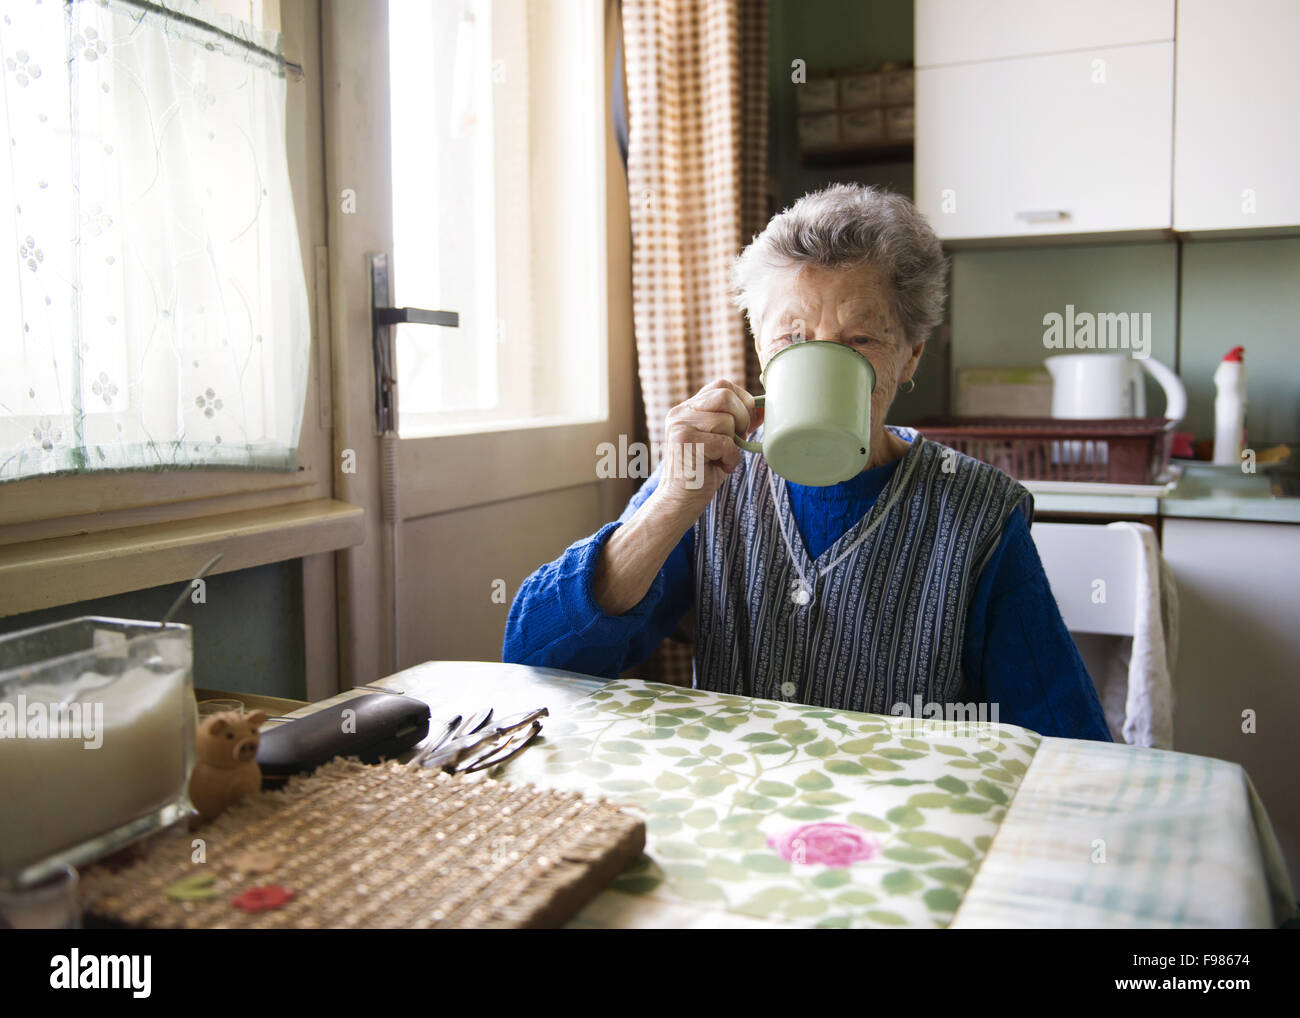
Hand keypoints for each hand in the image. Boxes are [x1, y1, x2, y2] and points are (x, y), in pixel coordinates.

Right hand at [654, 378, 759, 519]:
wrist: (678, 503)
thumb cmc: (703, 473)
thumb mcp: (723, 442)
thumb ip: (738, 422)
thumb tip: (765, 408)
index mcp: (688, 408)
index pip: (722, 385)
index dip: (742, 401)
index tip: (745, 423)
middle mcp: (681, 412)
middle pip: (725, 395)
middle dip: (741, 418)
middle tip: (735, 441)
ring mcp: (680, 425)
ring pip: (726, 420)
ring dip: (733, 443)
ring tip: (720, 458)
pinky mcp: (684, 441)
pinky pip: (725, 442)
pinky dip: (730, 459)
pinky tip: (717, 467)